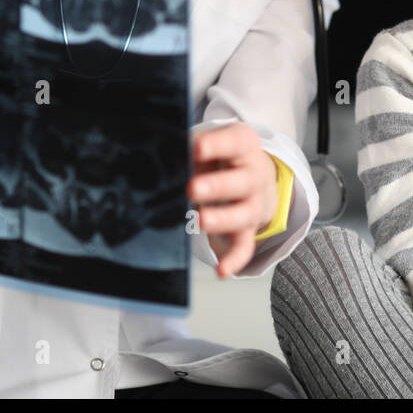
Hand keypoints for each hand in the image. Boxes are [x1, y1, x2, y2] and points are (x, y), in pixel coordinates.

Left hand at [188, 122, 279, 278]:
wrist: (251, 175)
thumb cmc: (221, 157)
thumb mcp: (207, 142)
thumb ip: (187, 145)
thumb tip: (159, 152)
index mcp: (244, 145)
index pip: (235, 142)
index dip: (216, 145)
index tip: (196, 149)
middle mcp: (254, 175)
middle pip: (241, 181)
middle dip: (216, 186)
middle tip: (192, 188)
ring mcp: (253, 204)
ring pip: (242, 214)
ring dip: (221, 219)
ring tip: (200, 221)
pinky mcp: (248, 230)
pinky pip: (244, 247)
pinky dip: (234, 260)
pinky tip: (221, 271)